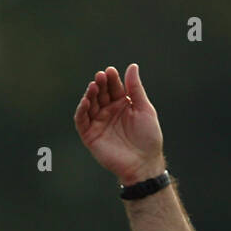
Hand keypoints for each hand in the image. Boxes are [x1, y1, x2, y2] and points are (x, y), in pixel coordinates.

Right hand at [74, 63, 166, 184]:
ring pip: (90, 105)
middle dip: (100, 84)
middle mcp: (109, 112)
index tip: (111, 71)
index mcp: (122, 105)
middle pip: (100, 94)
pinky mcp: (90, 136)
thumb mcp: (144, 109)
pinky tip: (86, 101)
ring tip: (93, 86)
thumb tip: (132, 66)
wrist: (144, 164)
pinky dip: (81, 111)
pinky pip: (81, 121)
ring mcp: (99, 123)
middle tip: (101, 76)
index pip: (113, 88)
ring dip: (90, 94)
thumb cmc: (148, 137)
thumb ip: (136, 89)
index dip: (111, 79)